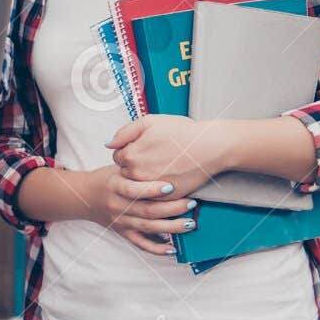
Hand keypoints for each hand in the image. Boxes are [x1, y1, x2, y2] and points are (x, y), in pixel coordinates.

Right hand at [82, 166, 197, 256]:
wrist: (85, 197)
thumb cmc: (107, 178)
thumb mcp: (116, 165)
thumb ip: (133, 160)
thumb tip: (157, 150)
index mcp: (114, 186)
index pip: (133, 190)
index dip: (152, 190)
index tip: (171, 186)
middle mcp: (117, 205)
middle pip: (147, 210)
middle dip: (172, 208)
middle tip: (191, 203)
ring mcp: (121, 221)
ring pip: (148, 227)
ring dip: (171, 227)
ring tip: (190, 223)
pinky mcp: (123, 233)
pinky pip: (141, 244)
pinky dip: (157, 249)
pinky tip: (173, 249)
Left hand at [106, 114, 227, 198]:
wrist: (211, 146)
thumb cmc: (181, 131)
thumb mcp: (149, 122)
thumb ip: (124, 133)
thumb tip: (108, 144)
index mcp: (130, 156)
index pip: (118, 157)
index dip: (130, 150)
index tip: (144, 146)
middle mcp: (138, 175)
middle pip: (127, 173)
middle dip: (136, 166)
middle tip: (155, 156)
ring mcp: (153, 189)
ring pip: (140, 186)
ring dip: (146, 179)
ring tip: (163, 165)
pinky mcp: (168, 197)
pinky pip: (156, 196)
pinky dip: (159, 190)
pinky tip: (170, 176)